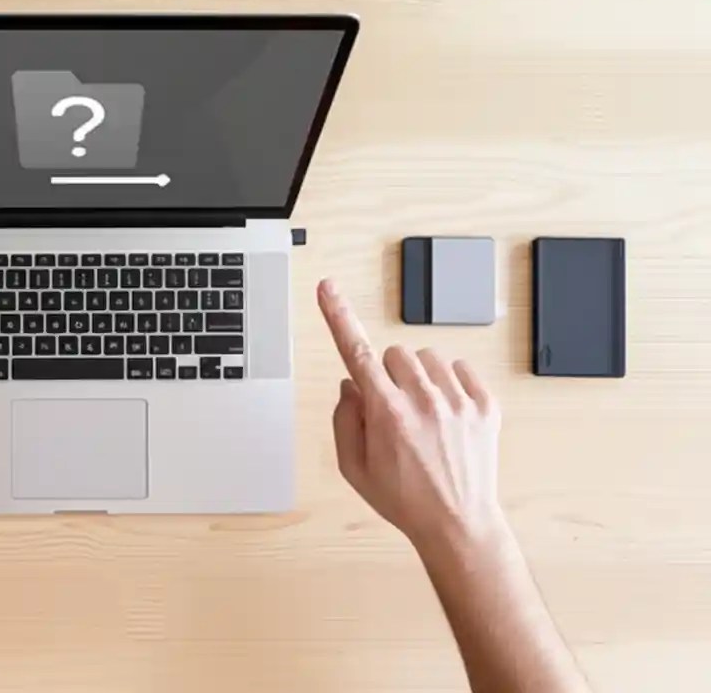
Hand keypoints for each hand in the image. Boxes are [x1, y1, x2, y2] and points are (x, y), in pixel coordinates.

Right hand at [317, 279, 504, 551]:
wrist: (458, 523)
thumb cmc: (403, 499)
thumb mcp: (354, 467)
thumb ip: (344, 419)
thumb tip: (350, 384)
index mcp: (387, 414)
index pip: (356, 353)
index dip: (338, 317)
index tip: (328, 289)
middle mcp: (424, 401)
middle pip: (394, 353)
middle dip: (387, 373)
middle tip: (391, 407)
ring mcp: (458, 402)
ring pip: (428, 357)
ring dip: (418, 376)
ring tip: (422, 412)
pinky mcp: (485, 406)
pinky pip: (461, 369)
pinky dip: (449, 383)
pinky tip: (446, 413)